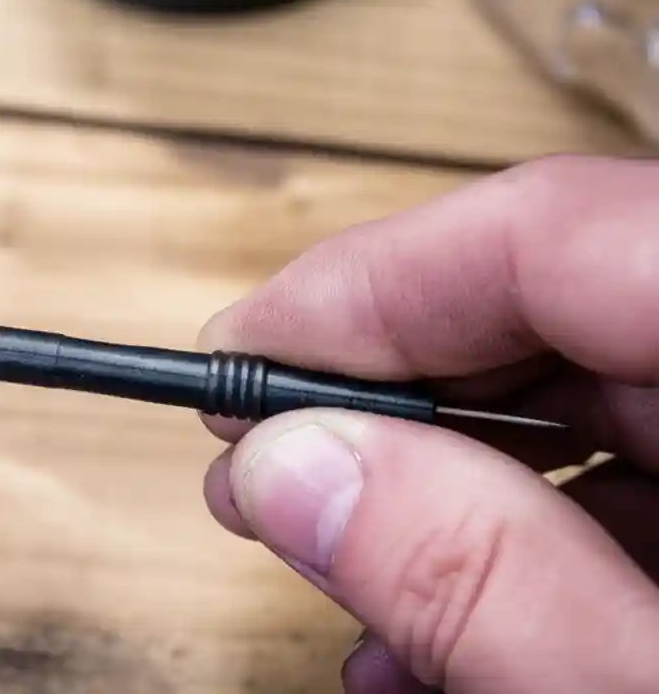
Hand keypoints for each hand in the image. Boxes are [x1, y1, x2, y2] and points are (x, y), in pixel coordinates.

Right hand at [199, 156, 658, 693]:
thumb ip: (481, 580)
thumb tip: (297, 471)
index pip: (556, 236)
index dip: (373, 284)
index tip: (239, 354)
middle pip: (560, 312)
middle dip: (387, 396)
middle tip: (261, 465)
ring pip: (590, 400)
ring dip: (444, 486)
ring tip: (328, 558)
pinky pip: (642, 482)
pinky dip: (531, 544)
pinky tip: (446, 622)